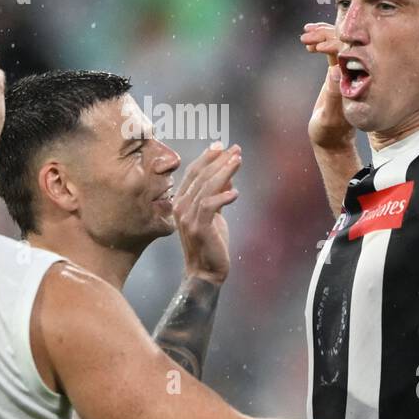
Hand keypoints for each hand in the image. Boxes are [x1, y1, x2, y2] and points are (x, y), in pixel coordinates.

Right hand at [174, 142, 240, 284]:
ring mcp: (187, 217)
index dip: (207, 158)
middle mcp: (181, 207)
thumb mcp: (215, 215)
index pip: (193, 173)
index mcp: (182, 201)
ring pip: (206, 188)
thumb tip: (228, 176)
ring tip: (238, 162)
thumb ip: (217, 196)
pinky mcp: (198, 228)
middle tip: (235, 149)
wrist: (206, 272)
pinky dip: (222, 197)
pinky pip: (210, 206)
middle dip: (219, 161)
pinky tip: (235, 193)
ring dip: (224, 172)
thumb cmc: (211, 244)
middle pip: (200, 176)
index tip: (222, 146)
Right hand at [300, 22, 354, 150]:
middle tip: (305, 35)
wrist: (331, 140)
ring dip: (322, 35)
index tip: (315, 46)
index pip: (348, 52)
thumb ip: (333, 95)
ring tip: (304, 34)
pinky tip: (307, 44)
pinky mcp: (339, 74)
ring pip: (338, 44)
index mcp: (356, 81)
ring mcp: (348, 72)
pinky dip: (321, 43)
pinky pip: (332, 52)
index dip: (332, 44)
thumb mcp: (329, 116)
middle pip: (344, 42)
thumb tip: (336, 70)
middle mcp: (355, 73)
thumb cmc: (329, 132)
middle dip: (325, 35)